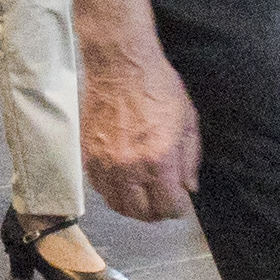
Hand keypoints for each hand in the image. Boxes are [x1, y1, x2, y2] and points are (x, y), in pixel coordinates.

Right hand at [81, 52, 200, 221]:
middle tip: (162, 200)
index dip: (178, 207)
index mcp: (159, 160)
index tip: (180, 200)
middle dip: (156, 211)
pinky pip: (100, 189)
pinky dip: (113, 192)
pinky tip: (123, 182)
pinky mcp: (89, 156)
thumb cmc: (158, 88)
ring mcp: (106, 163)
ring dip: (133, 205)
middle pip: (142, 213)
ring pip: (118, 205)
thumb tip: (188, 187)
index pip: (168, 207)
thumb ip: (190, 160)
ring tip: (142, 196)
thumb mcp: (188, 121)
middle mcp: (130, 167)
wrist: (120, 66)